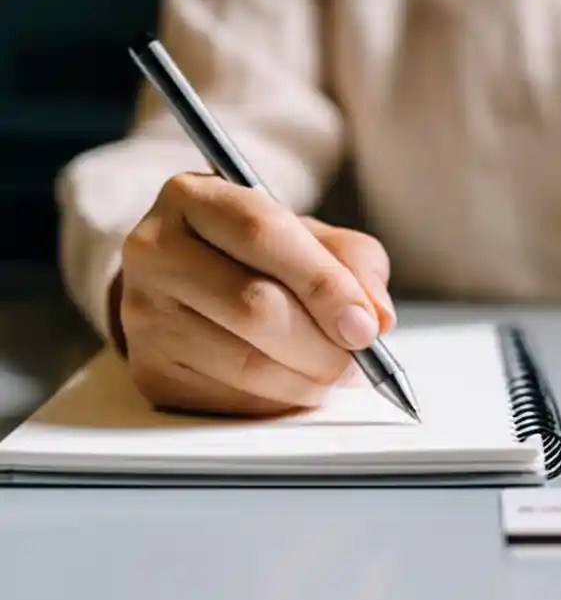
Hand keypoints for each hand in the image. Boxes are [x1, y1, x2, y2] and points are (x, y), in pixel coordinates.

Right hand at [113, 172, 395, 414]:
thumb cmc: (260, 256)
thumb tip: (376, 318)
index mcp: (195, 198)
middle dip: (323, 345)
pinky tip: (295, 384)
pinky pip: (231, 400)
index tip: (365, 325)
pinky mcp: (150, 372)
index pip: (262, 234)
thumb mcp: (312, 237)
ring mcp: (145, 315)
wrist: (191, 285)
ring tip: (335, 373)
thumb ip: (354, 262)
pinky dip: (280, 401)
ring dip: (308, 380)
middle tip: (360, 360)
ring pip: (245, 363)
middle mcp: (156, 251)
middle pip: (253, 307)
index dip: (323, 284)